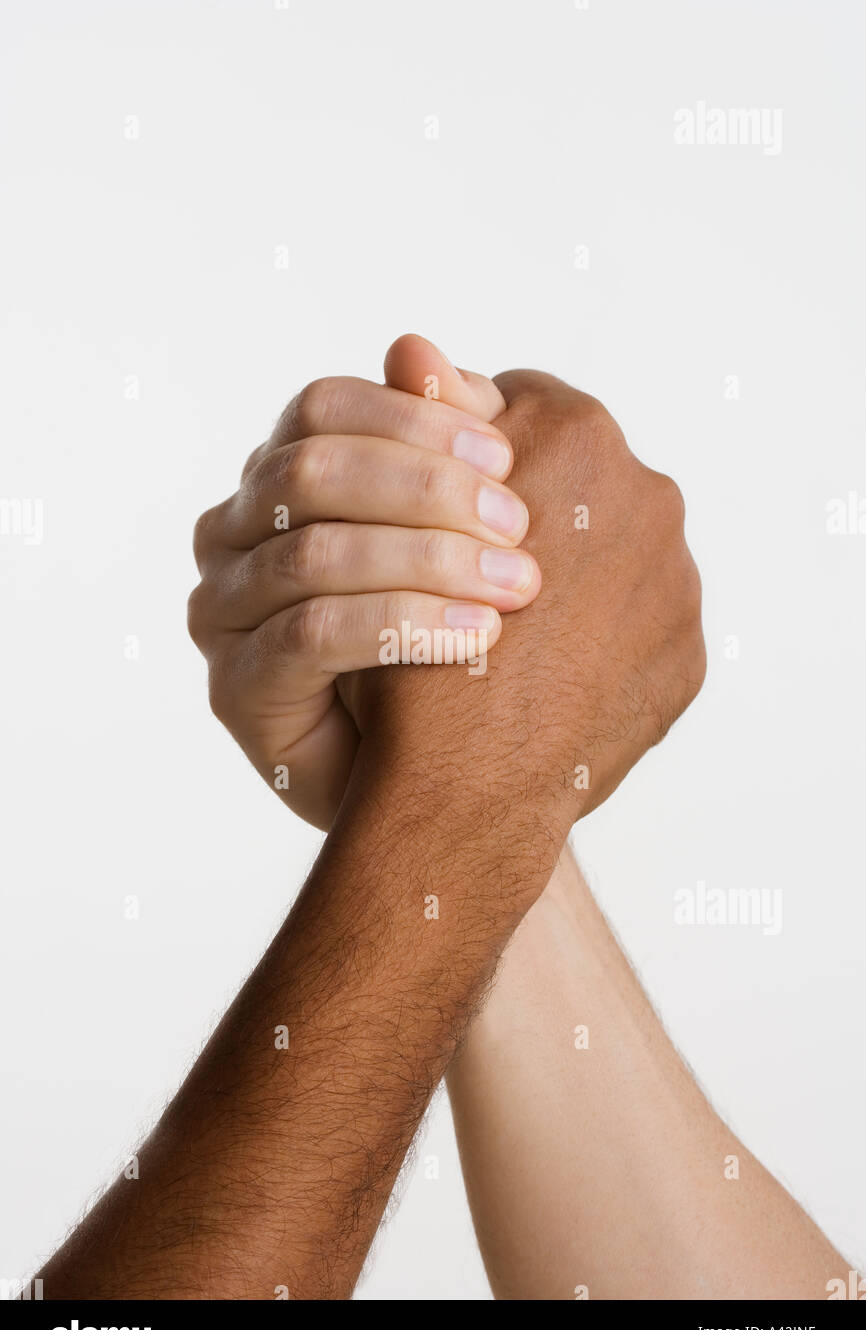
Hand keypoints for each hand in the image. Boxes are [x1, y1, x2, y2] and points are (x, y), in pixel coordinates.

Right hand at [187, 352, 539, 828]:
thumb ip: (440, 453)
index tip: (510, 456)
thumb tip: (423, 347)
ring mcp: (224, 611)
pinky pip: (315, 632)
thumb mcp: (457, 540)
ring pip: (315, 549)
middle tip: (522, 524)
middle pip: (312, 468)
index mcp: (280, 480)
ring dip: (429, 559)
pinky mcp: (235, 687)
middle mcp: (233, 534)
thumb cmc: (449, 653)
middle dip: (426, 488)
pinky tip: (480, 639)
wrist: (435, 792)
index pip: (325, 409)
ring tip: (520, 586)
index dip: (415, 421)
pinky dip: (404, 624)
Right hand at [339, 365, 705, 848]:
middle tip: (476, 559)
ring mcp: (676, 577)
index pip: (521, 406)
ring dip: (569, 573)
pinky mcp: (687, 653)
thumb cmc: (409, 648)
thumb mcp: (397, 521)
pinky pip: (642, 623)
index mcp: (574, 436)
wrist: (464, 789)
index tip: (436, 494)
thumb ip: (419, 427)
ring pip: (617, 552)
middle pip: (579, 477)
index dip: (466, 449)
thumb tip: (418, 345)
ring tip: (510, 623)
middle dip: (527, 508)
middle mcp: (646, 492)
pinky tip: (547, 669)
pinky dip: (601, 636)